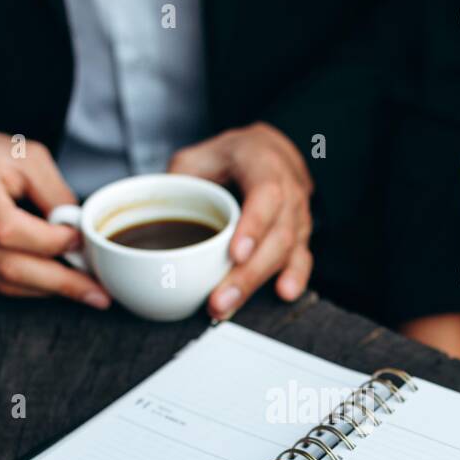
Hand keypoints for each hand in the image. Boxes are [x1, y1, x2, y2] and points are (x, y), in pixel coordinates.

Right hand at [0, 109, 108, 307]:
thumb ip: (54, 193)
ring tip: (83, 290)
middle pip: (7, 266)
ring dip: (48, 290)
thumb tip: (80, 232)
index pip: (9, 229)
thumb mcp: (25, 155)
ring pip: (2, 282)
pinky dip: (28, 285)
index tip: (79, 241)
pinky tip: (52, 282)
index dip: (49, 241)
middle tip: (97, 292)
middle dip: (60, 283)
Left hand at [168, 122, 312, 317]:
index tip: (235, 254)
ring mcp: (298, 213)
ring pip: (288, 251)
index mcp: (262, 162)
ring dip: (257, 283)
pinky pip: (303, 257)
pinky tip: (284, 293)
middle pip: (277, 234)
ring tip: (228, 306)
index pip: (266, 194)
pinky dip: (294, 278)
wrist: (268, 153)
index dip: (254, 225)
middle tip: (219, 299)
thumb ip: (180, 180)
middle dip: (247, 273)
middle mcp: (288, 188)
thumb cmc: (231, 157)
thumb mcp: (199, 156)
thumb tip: (156, 211)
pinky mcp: (301, 235)